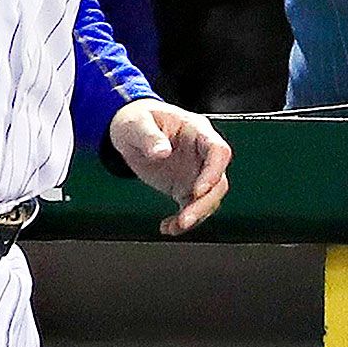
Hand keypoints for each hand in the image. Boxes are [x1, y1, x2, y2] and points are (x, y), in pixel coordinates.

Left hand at [110, 99, 231, 237]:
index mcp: (196, 130)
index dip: (213, 172)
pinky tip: (168, 227)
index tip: (197, 190)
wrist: (129, 131)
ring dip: (195, 215)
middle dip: (205, 203)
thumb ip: (149, 136)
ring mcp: (195, 172)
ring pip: (208, 198)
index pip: (218, 151)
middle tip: (186, 218)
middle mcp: (201, 153)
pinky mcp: (184, 187)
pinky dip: (182, 221)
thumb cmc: (136, 119)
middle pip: (218, 181)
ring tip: (175, 226)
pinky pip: (190, 207)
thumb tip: (161, 152)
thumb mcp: (136, 123)